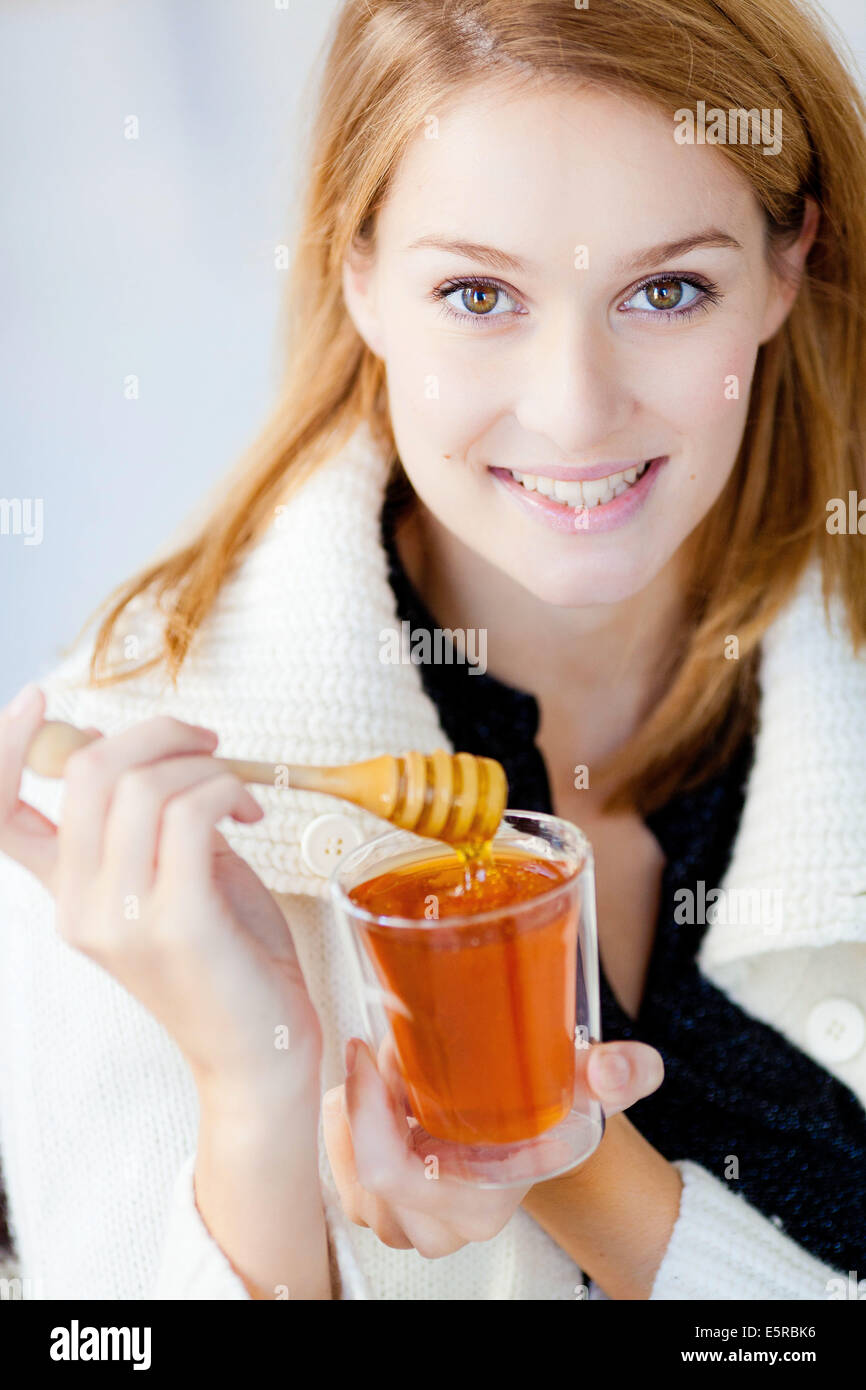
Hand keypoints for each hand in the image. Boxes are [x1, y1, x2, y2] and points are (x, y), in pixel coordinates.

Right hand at [0, 683, 321, 1098]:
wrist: (263, 1050)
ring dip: (203, 765)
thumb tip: (146, 749)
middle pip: (86, 771)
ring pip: (143, 785)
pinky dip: (227, 790)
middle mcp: (81, 907)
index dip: (5, 748)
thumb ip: (151, 821)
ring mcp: (124, 918)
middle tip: (206, 744)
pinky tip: (250, 812)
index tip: (39, 700)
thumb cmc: (230, 959)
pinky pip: (191, 813)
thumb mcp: (177, 878)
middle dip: (156, 733)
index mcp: (70, 894)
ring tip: (238, 792)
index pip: (0, 817)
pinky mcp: (178, 922)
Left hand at [322, 1032, 663, 1258]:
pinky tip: (373, 1098)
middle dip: (368, 1103)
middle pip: (365, 1171)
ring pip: (349, 1169)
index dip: (369, 1109)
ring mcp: (406, 1224)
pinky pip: (340, 1170)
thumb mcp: (587, 1086)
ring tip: (390, 1073)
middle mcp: (440, 1227)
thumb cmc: (551, 1113)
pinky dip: (346, 1127)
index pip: (392, 1174)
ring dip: (357, 1113)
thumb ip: (617, 1074)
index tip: (372, 1050)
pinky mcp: (381, 1210)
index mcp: (482, 1205)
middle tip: (387, 1053)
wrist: (538, 1135)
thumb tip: (619, 1068)